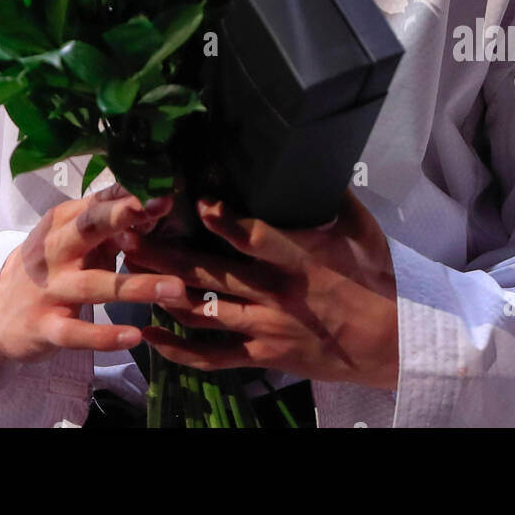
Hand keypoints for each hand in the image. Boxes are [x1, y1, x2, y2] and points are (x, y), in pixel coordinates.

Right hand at [0, 183, 185, 372]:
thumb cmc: (47, 267)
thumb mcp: (69, 239)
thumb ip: (107, 224)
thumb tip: (153, 206)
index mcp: (61, 223)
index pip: (98, 203)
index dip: (130, 195)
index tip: (165, 189)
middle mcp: (54, 251)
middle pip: (89, 228)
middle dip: (125, 215)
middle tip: (162, 207)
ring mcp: (49, 290)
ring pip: (94, 284)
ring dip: (136, 285)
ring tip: (175, 287)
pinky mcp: (46, 327)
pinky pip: (77, 332)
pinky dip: (105, 335)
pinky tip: (135, 336)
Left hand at [119, 187, 399, 390]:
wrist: (387, 342)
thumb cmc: (372, 279)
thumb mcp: (362, 231)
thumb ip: (333, 196)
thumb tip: (315, 157)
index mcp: (301, 262)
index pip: (259, 239)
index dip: (227, 222)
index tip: (198, 202)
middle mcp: (276, 295)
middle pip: (211, 274)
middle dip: (164, 255)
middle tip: (128, 233)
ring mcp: (265, 328)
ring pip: (202, 311)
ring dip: (160, 291)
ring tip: (127, 269)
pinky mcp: (261, 355)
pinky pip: (212, 356)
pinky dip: (177, 349)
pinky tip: (149, 333)